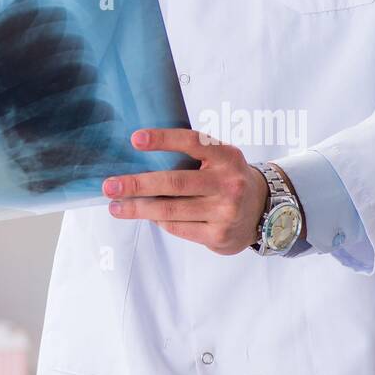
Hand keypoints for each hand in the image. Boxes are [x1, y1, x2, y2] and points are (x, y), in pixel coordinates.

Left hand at [102, 128, 278, 255]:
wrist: (264, 211)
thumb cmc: (228, 177)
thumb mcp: (219, 158)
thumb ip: (192, 154)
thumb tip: (141, 155)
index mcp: (226, 156)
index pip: (192, 142)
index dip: (163, 139)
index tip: (135, 139)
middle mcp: (228, 183)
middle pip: (174, 182)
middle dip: (137, 184)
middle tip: (110, 185)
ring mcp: (224, 211)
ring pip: (171, 210)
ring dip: (138, 208)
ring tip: (115, 206)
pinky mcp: (218, 234)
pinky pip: (178, 227)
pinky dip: (158, 221)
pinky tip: (145, 216)